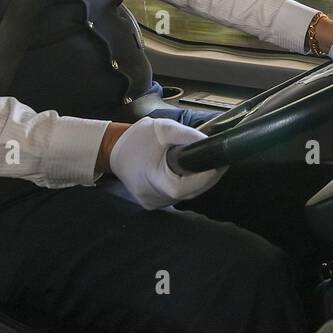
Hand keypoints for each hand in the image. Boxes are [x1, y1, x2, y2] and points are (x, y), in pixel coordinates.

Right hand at [108, 118, 223, 209]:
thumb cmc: (137, 138)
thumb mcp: (164, 129)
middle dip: (206, 177)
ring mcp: (154, 203)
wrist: (113, 150)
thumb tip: (210, 144)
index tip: (219, 163)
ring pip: (185, 195)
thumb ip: (188, 136)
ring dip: (196, 181)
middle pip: (191, 192)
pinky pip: (176, 196)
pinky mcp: (153, 204)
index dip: (208, 177)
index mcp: (156, 181)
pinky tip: (185, 172)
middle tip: (216, 160)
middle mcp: (155, 198)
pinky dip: (184, 184)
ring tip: (200, 163)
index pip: (190, 187)